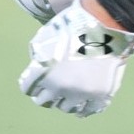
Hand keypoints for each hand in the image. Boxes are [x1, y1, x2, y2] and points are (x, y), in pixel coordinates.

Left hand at [18, 1, 133, 116]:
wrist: (106, 23)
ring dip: (65, 100)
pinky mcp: (100, 94)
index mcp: (42, 72)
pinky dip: (84, 109)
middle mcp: (59, 87)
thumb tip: (37, 70)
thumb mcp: (44, 38)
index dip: (31, 83)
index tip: (35, 80)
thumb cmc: (73, 25)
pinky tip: (82, 106)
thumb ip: (38, 58)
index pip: (28, 88)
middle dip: (45, 93)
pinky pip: (89, 110)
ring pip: (66, 108)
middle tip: (51, 87)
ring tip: (69, 93)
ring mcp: (81, 93)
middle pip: (44, 101)